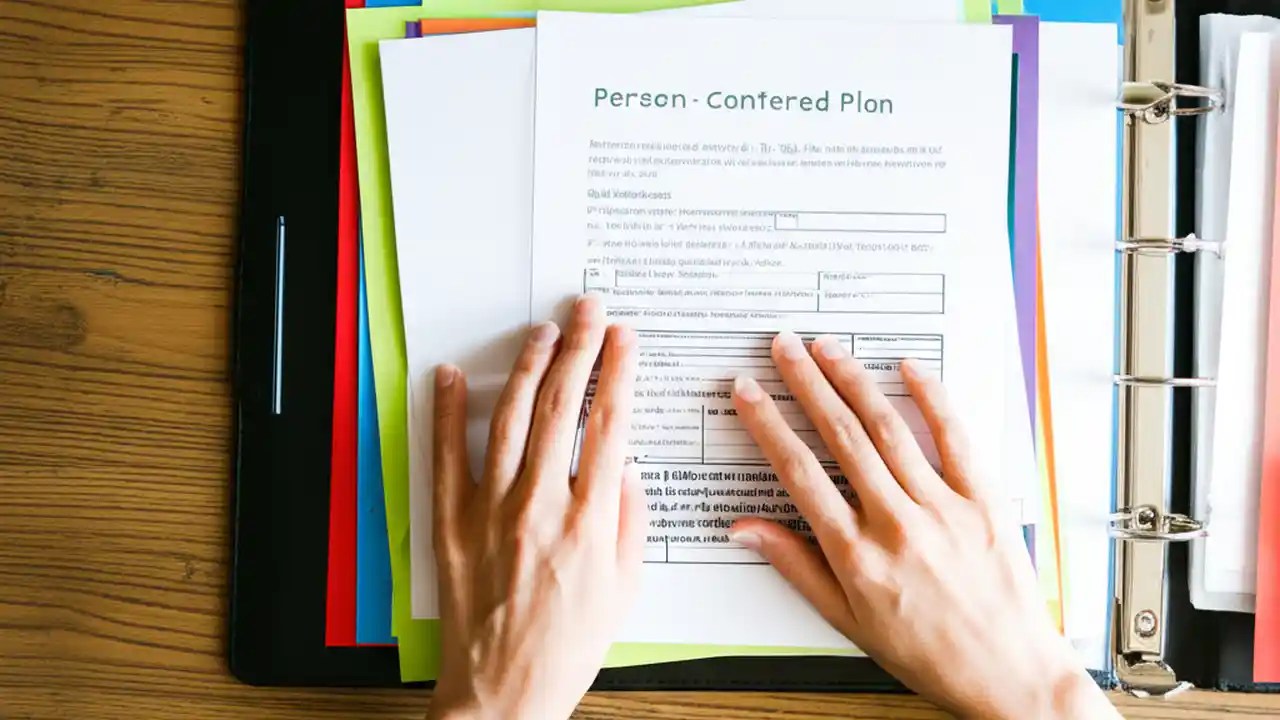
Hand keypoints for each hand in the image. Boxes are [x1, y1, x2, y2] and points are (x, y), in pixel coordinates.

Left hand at [428, 296, 644, 719]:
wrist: (503, 694)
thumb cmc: (565, 648)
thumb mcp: (625, 590)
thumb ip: (629, 522)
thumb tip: (624, 466)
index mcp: (589, 523)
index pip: (609, 427)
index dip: (619, 374)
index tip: (624, 340)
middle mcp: (540, 507)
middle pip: (563, 408)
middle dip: (579, 350)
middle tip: (587, 311)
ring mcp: (491, 512)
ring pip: (511, 421)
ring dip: (528, 367)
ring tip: (542, 332)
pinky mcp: (452, 524)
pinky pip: (446, 457)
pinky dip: (446, 412)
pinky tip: (450, 377)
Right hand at [729, 332, 1120, 719]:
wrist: (1009, 675)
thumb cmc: (928, 653)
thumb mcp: (847, 620)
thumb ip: (795, 566)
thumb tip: (744, 529)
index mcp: (856, 556)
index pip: (798, 473)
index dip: (767, 425)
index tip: (747, 392)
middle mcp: (896, 525)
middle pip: (839, 437)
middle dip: (805, 384)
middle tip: (782, 347)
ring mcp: (943, 509)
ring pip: (888, 429)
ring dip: (853, 381)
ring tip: (827, 348)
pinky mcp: (984, 501)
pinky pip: (955, 438)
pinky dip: (931, 398)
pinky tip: (907, 368)